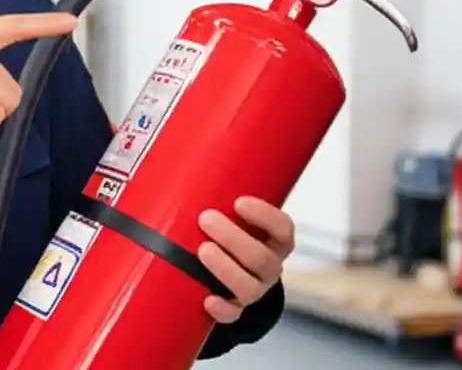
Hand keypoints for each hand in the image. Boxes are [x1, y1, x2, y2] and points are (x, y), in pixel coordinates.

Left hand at [197, 197, 294, 323]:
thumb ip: (217, 186)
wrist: (230, 274)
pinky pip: (233, 315)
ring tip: (202, 251)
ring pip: (248, 286)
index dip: (265, 216)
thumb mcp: (230, 208)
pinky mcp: (235, 308)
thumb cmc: (228, 231)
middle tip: (206, 218)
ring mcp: (253, 289)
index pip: (283, 229)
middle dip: (235, 238)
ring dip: (226, 268)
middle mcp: (268, 265)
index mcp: (274, 240)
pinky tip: (206, 299)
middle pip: (262, 258)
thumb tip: (177, 146)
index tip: (239, 201)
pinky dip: (221, 309)